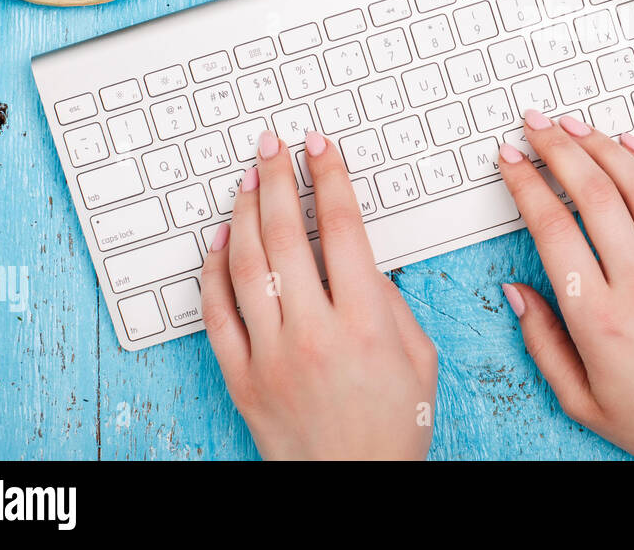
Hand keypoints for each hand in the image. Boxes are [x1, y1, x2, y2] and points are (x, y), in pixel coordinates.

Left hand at [201, 130, 437, 459]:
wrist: (354, 487)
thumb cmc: (394, 426)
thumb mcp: (419, 357)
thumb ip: (391, 300)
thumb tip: (358, 257)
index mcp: (366, 322)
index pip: (343, 228)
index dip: (331, 177)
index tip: (321, 147)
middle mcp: (314, 332)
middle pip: (288, 235)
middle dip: (279, 179)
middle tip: (274, 146)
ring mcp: (271, 354)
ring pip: (247, 265)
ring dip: (246, 212)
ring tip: (248, 179)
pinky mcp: (241, 376)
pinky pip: (216, 312)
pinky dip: (213, 269)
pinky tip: (220, 240)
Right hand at [498, 110, 633, 460]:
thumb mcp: (580, 399)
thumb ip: (541, 341)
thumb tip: (516, 290)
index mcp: (599, 321)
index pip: (553, 229)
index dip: (526, 184)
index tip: (510, 159)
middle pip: (595, 195)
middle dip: (558, 148)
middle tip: (535, 124)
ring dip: (604, 146)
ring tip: (576, 124)